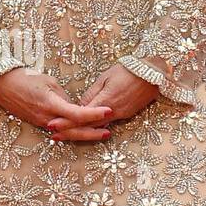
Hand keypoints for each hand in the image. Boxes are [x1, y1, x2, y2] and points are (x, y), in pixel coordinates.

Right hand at [0, 67, 113, 141]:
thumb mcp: (48, 81)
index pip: (77, 113)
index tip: (108, 111)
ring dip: (83, 134)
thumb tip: (73, 106)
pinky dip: (70, 132)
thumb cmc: (24, 77)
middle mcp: (46, 117)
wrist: (1, 83)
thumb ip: (63, 96)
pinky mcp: (37, 122)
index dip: (94, 114)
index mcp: (50, 103)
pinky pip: (57, 131)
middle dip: (92, 133)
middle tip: (108, 131)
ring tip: (99, 133)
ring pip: (66, 133)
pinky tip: (79, 132)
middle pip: (74, 131)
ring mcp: (41, 122)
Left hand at [43, 62, 159, 133]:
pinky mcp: (128, 115)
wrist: (153, 73)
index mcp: (105, 102)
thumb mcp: (104, 78)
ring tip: (66, 134)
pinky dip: (95, 127)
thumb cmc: (127, 71)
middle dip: (71, 131)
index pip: (82, 116)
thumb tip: (79, 106)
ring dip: (83, 131)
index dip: (67, 122)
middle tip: (54, 135)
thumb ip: (91, 94)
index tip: (53, 126)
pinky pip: (108, 123)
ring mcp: (122, 115)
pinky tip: (86, 129)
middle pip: (89, 126)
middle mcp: (114, 112)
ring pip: (98, 126)